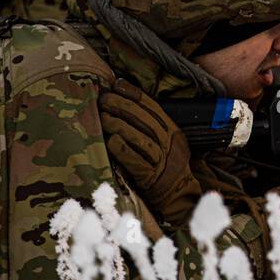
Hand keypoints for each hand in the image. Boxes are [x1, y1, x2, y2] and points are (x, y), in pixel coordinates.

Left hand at [99, 78, 201, 225]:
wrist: (176, 194)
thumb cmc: (165, 165)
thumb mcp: (167, 141)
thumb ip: (151, 124)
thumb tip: (123, 99)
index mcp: (173, 131)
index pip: (153, 107)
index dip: (134, 94)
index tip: (116, 85)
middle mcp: (169, 143)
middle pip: (144, 120)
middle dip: (122, 106)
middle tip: (103, 99)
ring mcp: (161, 160)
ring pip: (139, 137)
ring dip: (118, 125)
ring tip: (102, 116)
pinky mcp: (151, 176)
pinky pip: (134, 160)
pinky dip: (122, 149)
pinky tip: (110, 140)